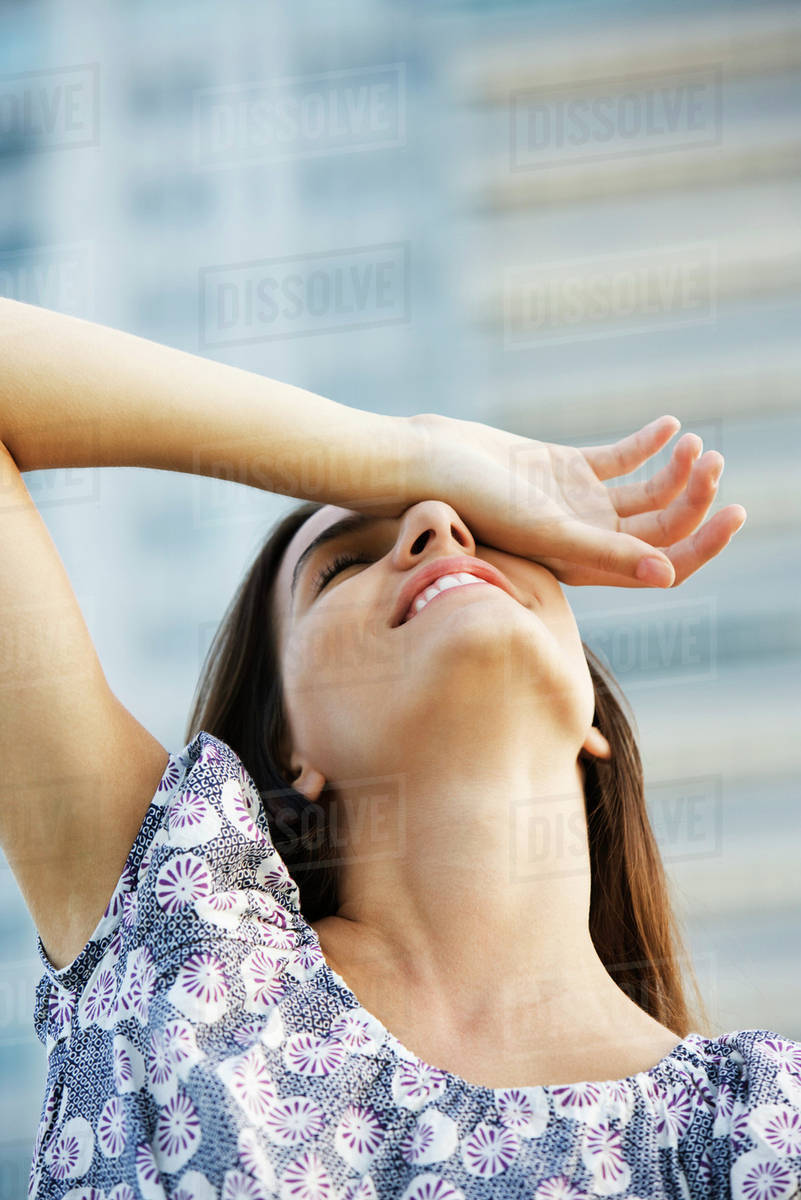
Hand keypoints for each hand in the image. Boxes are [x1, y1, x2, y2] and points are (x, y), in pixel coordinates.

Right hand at [407, 412, 746, 587]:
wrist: (426, 461)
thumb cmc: (473, 503)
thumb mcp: (545, 529)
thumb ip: (606, 552)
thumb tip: (669, 575)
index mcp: (585, 564)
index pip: (662, 565)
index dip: (702, 544)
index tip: (733, 512)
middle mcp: (586, 537)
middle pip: (661, 525)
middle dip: (695, 496)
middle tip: (715, 460)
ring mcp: (578, 501)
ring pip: (647, 490)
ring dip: (676, 467)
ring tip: (694, 441)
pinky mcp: (566, 466)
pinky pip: (621, 458)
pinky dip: (648, 444)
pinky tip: (670, 425)